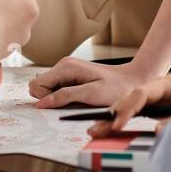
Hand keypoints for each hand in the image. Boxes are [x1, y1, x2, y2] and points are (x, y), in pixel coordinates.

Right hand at [27, 57, 151, 108]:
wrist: (133, 81)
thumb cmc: (117, 88)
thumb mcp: (92, 94)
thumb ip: (66, 96)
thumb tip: (42, 103)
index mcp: (66, 67)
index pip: (37, 85)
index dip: (45, 99)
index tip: (62, 105)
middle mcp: (63, 66)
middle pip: (39, 86)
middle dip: (49, 99)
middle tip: (71, 104)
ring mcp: (67, 71)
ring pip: (47, 88)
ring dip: (57, 99)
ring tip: (78, 101)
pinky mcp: (71, 76)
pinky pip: (57, 89)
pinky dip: (63, 97)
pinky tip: (79, 99)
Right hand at [86, 74, 170, 137]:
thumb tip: (157, 129)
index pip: (144, 92)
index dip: (128, 107)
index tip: (119, 123)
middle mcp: (165, 92)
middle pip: (134, 100)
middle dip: (115, 114)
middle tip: (99, 128)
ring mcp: (162, 103)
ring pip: (134, 109)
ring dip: (115, 120)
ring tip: (98, 130)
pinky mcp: (162, 115)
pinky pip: (140, 119)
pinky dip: (125, 126)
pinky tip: (112, 132)